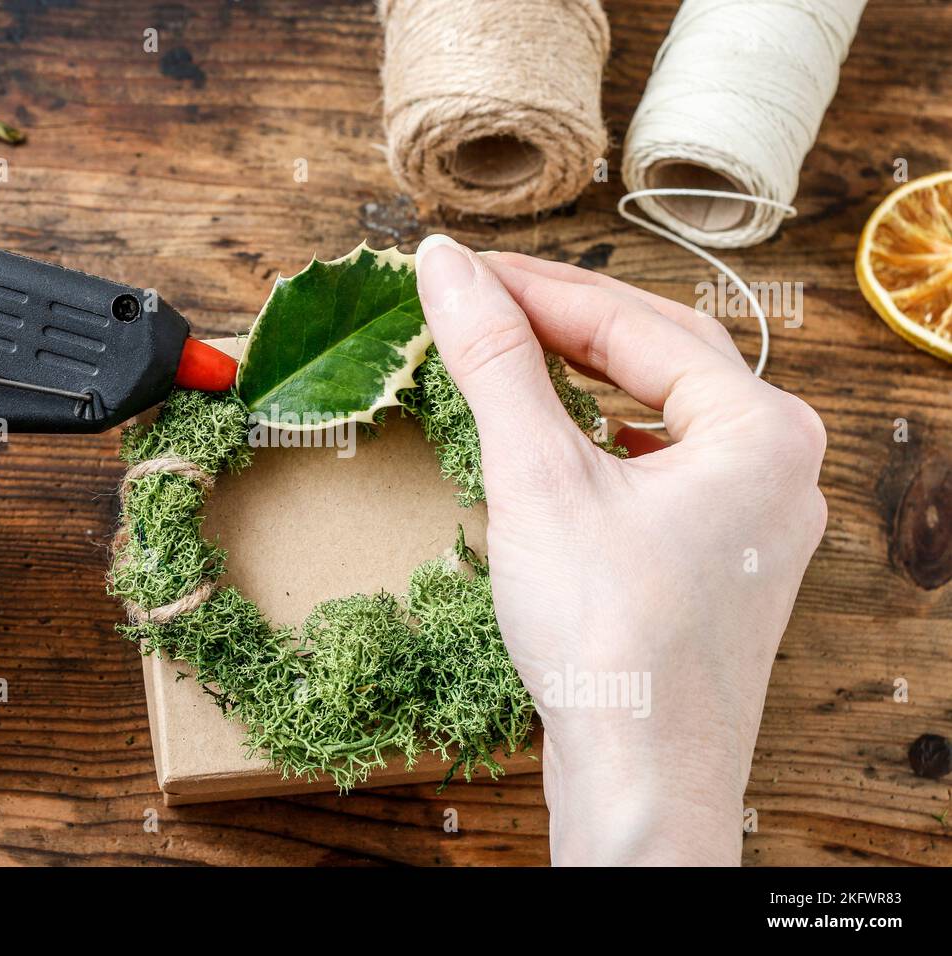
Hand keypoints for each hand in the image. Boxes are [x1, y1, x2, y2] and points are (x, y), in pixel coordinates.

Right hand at [415, 236, 826, 864]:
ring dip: (586, 375)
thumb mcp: (538, 477)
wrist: (638, 780)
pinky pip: (661, 466)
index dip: (536, 288)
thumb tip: (447, 266)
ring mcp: (752, 517)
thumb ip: (495, 360)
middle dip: (566, 321)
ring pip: (660, 411)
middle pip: (660, 355)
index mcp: (763, 429)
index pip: (634, 322)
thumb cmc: (606, 639)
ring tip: (515, 350)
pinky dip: (603, 437)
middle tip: (482, 298)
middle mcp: (777, 466)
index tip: (459, 268)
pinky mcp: (719, 558)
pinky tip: (562, 437)